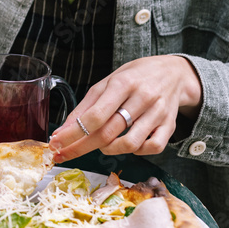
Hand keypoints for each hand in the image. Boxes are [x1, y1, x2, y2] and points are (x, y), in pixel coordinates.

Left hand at [49, 56, 201, 162]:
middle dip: (82, 147)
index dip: (73, 133)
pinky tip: (127, 143)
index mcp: (123, 83)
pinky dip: (136, 151)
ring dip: (109, 150)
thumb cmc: (134, 77)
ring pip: (130, 144)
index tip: (56, 143)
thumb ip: (86, 106)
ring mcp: (158, 113)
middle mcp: (142, 97)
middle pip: (109, 132)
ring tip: (101, 144)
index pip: (95, 115)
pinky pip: (151, 148)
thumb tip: (64, 130)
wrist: (172, 73)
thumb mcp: (107, 82)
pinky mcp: (170, 126)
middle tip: (65, 153)